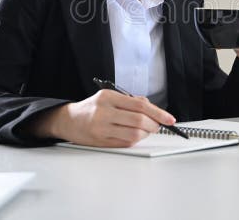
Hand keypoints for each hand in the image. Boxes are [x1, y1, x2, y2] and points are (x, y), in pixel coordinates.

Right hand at [34, 90, 176, 146]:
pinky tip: (134, 135)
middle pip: (139, 120)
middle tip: (158, 125)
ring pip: (134, 134)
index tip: (169, 119)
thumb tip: (153, 109)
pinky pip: (126, 143)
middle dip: (154, 125)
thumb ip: (131, 101)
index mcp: (108, 97)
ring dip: (146, 134)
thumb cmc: (92, 108)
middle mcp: (104, 112)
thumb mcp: (109, 96)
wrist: (69, 120)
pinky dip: (135, 140)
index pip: (140, 105)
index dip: (158, 113)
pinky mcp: (101, 142)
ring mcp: (101, 128)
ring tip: (146, 130)